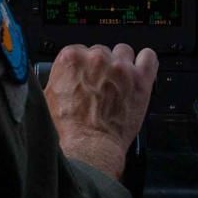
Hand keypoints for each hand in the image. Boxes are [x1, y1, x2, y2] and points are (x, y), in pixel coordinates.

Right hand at [44, 43, 158, 180]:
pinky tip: (139, 71)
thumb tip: (63, 76)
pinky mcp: (140, 80)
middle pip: (101, 51)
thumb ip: (59, 77)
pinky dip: (145, 61)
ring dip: (121, 63)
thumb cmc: (68, 129)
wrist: (88, 147)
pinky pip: (149, 57)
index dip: (83, 66)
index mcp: (72, 58)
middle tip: (100, 86)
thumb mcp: (49, 97)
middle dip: (101, 67)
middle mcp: (97, 58)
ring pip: (124, 51)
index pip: (80, 50)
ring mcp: (121, 67)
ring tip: (118, 81)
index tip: (85, 77)